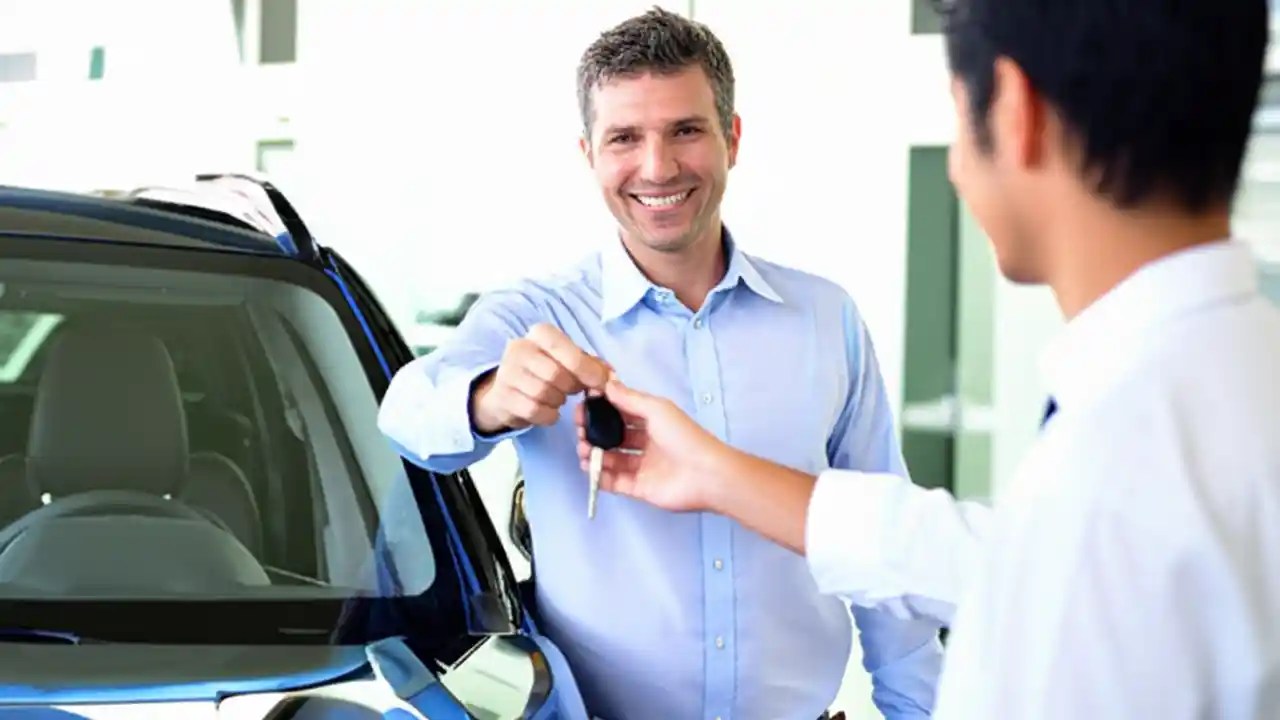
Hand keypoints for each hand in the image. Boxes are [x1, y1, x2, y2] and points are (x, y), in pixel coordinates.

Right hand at [471, 323, 610, 434]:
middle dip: (571, 387)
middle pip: (556, 375)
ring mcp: (507, 373)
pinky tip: (548, 410)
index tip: (601, 385)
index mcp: (540, 333)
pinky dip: (547, 415)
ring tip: (558, 398)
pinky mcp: (502, 397)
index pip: (566, 350)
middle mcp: (520, 348)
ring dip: (558, 401)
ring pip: (544, 394)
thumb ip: (593, 365)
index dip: (587, 370)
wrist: (507, 389)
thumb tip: (612, 378)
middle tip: (573, 390)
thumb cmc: (545, 370)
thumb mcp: (569, 360)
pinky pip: (534, 410)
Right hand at [575, 377, 731, 512]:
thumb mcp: (656, 409)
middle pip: (614, 437)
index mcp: (652, 422)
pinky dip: (600, 476)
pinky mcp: (639, 487)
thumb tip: (606, 384)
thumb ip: (630, 399)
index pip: (621, 413)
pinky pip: (615, 482)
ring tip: (583, 450)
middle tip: (581, 432)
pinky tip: (589, 468)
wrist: (705, 474)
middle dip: (595, 433)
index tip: (583, 409)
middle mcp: (646, 443)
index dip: (602, 411)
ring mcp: (642, 466)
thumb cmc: (683, 436)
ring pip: (612, 459)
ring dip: (594, 454)